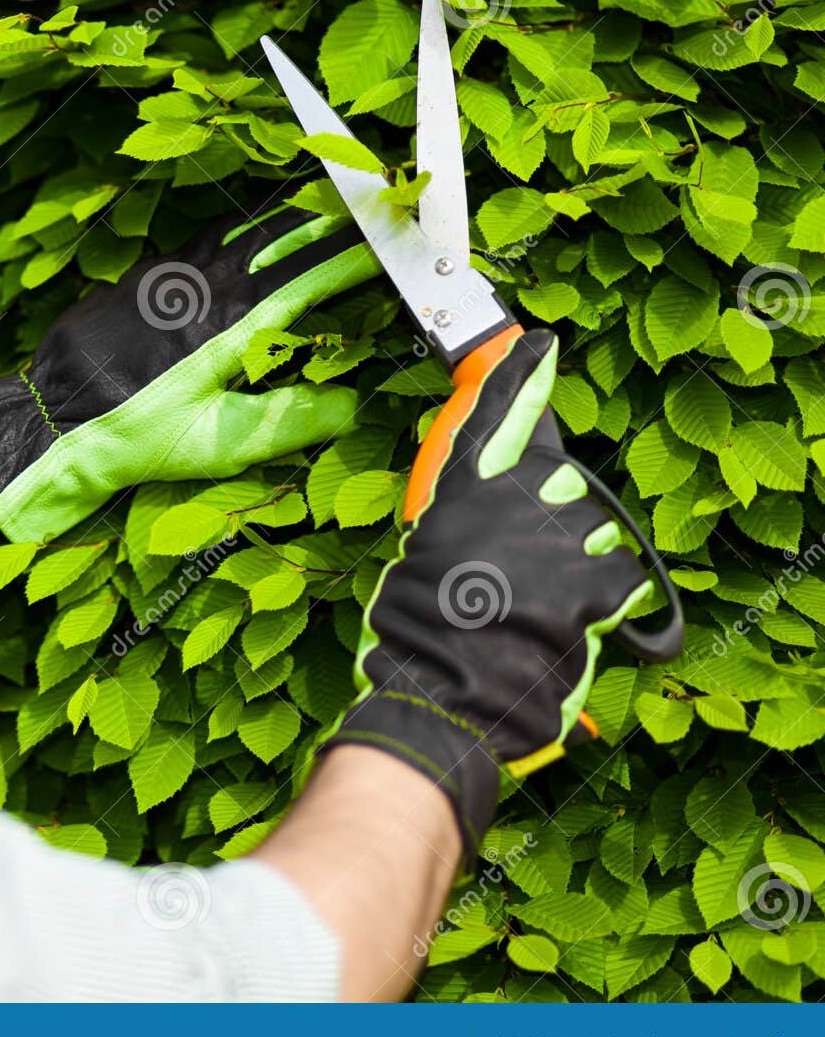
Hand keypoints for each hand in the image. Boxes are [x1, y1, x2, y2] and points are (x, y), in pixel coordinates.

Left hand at [0, 207, 379, 541]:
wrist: (54, 418)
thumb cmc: (133, 434)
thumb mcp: (216, 443)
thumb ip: (286, 422)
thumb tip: (351, 405)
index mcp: (233, 319)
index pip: (315, 274)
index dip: (362, 258)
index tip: (400, 246)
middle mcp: (207, 282)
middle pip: (286, 233)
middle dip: (336, 219)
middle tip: (378, 205)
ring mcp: (174, 273)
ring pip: (248, 228)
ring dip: (293, 217)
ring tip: (332, 202)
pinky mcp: (149, 278)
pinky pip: (212, 240)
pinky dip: (249, 231)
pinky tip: (258, 234)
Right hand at [327, 330, 652, 851]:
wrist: (444, 692)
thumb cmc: (415, 636)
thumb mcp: (419, 561)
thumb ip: (460, 529)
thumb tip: (486, 529)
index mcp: (462, 491)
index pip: (496, 415)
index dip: (519, 376)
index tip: (540, 344)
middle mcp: (512, 500)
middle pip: (564, 486)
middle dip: (554, 525)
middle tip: (519, 575)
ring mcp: (558, 537)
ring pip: (595, 535)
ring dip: (578, 569)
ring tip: (538, 610)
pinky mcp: (596, 580)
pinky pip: (620, 579)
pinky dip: (604, 605)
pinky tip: (568, 626)